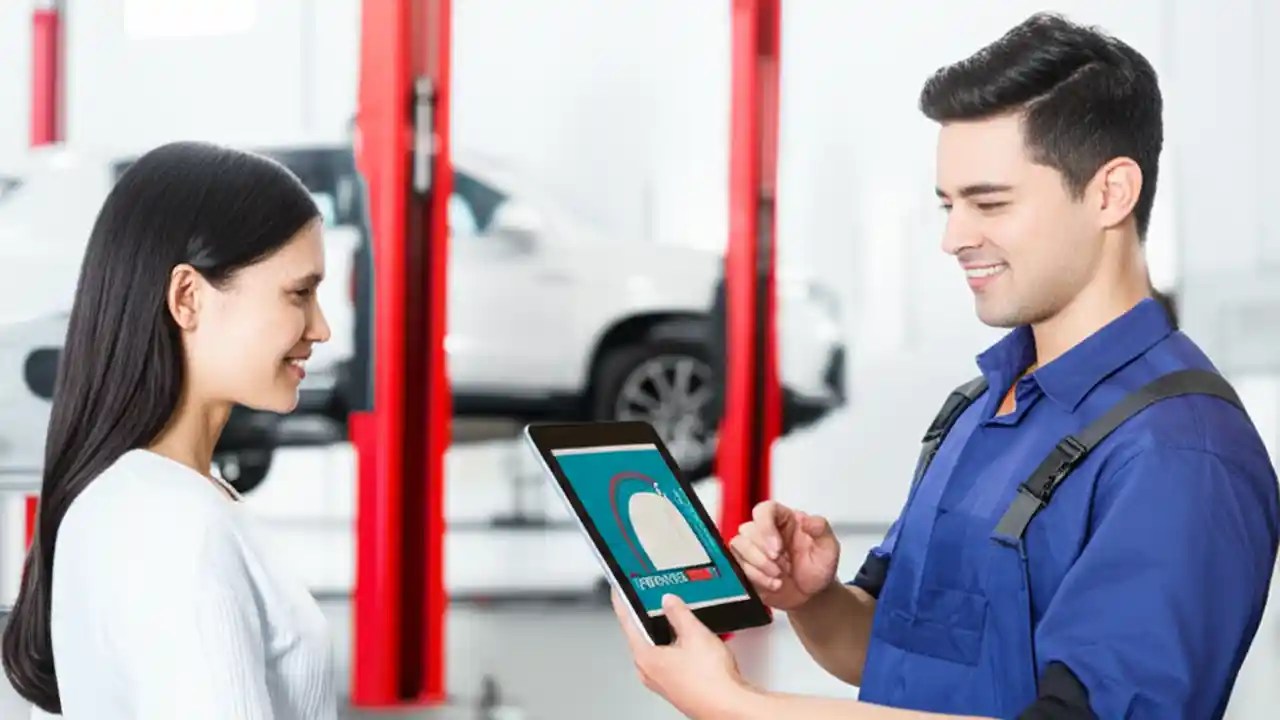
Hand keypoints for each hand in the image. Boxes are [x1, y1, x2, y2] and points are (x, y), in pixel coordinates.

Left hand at [612, 591, 755, 719]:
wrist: (729, 705)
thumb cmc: (709, 680)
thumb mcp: (694, 633)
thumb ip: (679, 613)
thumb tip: (669, 601)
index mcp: (645, 657)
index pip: (627, 622)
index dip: (623, 602)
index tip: (618, 591)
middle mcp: (650, 673)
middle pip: (644, 637)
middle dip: (651, 619)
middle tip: (655, 601)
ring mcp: (664, 683)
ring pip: (661, 651)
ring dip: (670, 635)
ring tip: (685, 622)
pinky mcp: (680, 689)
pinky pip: (674, 662)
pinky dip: (682, 650)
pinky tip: (698, 645)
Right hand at [729, 500, 839, 610]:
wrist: (813, 595)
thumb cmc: (819, 567)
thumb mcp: (829, 547)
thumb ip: (821, 529)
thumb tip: (808, 520)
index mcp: (784, 519)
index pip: (765, 510)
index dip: (765, 527)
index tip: (777, 548)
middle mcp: (766, 530)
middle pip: (748, 529)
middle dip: (763, 552)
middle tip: (783, 567)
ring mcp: (753, 548)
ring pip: (739, 545)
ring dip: (758, 564)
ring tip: (779, 576)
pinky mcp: (746, 565)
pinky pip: (738, 565)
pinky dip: (755, 577)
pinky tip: (773, 584)